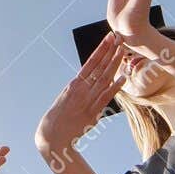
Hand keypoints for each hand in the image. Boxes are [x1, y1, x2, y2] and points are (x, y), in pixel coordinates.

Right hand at [35, 32, 125, 166]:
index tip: (109, 37)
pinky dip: (114, 88)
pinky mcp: (91, 113)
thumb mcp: (67, 97)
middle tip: (119, 37)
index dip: (101, 49)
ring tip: (122, 51)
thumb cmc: (59, 117)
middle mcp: (81, 89)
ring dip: (114, 64)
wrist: (52, 136)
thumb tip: (91, 80)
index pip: (90, 62)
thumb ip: (80, 89)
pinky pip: (105, 98)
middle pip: (99, 67)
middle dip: (110, 51)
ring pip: (103, 78)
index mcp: (74, 84)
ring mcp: (87, 100)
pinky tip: (122, 78)